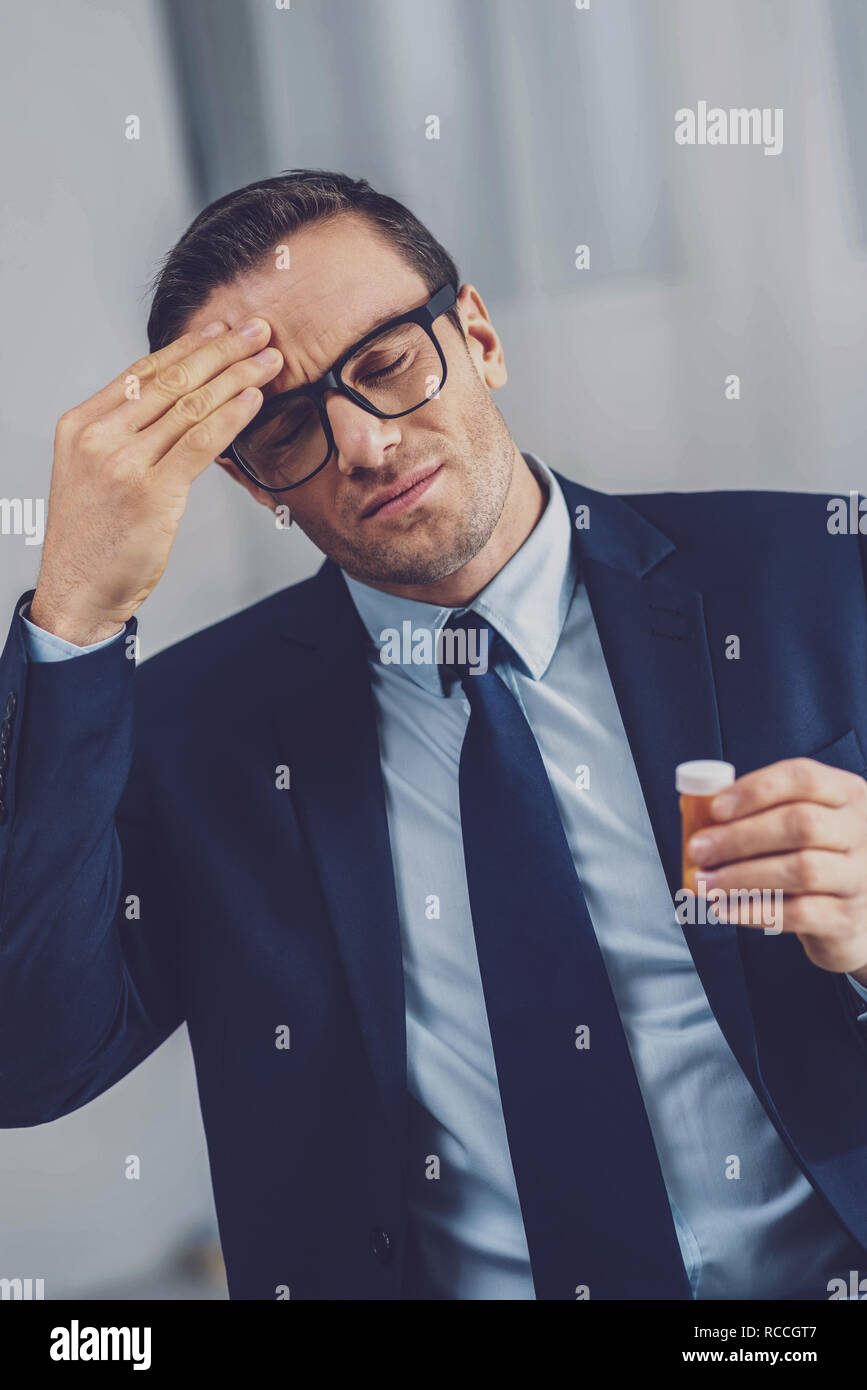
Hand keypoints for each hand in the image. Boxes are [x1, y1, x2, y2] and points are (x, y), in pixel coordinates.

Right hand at [30, 317, 282, 644]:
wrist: (77, 591)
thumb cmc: (93, 539)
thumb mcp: (94, 474)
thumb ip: (125, 437)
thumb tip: (174, 406)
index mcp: (81, 425)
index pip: (142, 372)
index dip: (188, 345)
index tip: (220, 328)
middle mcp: (99, 437)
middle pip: (171, 380)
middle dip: (222, 351)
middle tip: (257, 331)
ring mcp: (123, 463)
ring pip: (191, 405)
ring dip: (236, 377)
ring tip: (269, 361)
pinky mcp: (151, 492)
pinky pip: (201, 442)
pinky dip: (231, 416)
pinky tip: (254, 400)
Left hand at [687, 757, 866, 981]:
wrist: (851, 913)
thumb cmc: (811, 855)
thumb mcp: (792, 822)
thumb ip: (751, 810)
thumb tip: (691, 805)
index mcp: (846, 793)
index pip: (804, 778)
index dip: (755, 790)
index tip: (714, 808)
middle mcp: (861, 830)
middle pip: (801, 824)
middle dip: (740, 836)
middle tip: (698, 850)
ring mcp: (859, 875)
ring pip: (801, 869)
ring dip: (742, 876)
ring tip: (704, 882)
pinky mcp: (847, 917)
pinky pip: (799, 913)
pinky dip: (755, 910)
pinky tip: (724, 909)